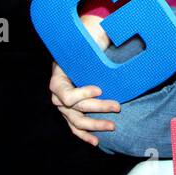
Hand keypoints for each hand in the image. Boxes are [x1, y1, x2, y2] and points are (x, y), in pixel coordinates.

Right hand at [48, 14, 120, 146]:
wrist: (87, 42)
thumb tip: (108, 33)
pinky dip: (85, 134)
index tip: (100, 89)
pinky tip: (96, 141)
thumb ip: (97, 35)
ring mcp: (64, 104)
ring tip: (112, 126)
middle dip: (96, 108)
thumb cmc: (89, 38)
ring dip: (94, 125)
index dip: (81, 93)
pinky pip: (75, 126)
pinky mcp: (73, 111)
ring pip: (75, 120)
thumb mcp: (91, 34)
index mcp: (58, 75)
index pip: (64, 93)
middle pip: (73, 108)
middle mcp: (58, 92)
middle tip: (117, 106)